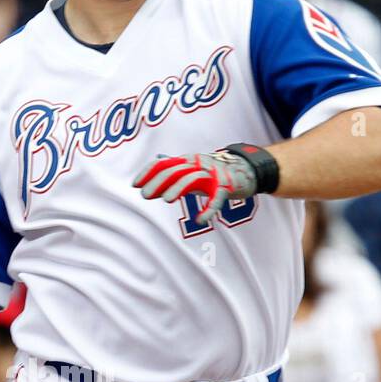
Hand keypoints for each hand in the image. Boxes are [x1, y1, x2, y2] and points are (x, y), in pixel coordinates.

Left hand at [133, 149, 260, 223]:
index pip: (164, 163)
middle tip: (145, 195)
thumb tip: (148, 180)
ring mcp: (213, 173)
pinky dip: (209, 209)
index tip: (135, 184)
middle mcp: (198, 163)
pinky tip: (200, 220)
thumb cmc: (211, 175)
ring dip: (179, 187)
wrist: (245, 172)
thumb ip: (170, 176)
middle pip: (176, 169)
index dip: (148, 172)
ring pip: (194, 177)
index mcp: (187, 160)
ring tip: (166, 200)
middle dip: (159, 181)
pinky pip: (217, 198)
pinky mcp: (227, 186)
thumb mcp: (189, 173)